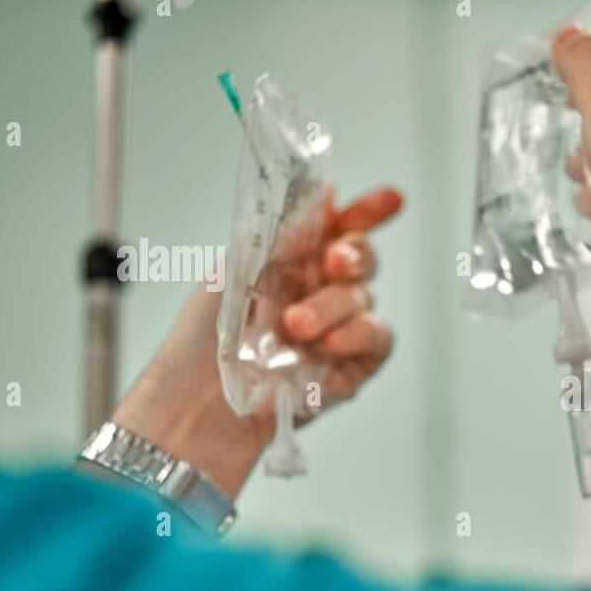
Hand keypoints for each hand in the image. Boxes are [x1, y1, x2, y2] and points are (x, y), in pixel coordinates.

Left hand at [112, 187, 402, 497]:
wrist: (199, 400)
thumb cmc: (206, 338)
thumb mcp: (237, 269)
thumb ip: (284, 231)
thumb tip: (321, 190)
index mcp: (296, 262)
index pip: (341, 227)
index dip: (369, 211)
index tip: (391, 200)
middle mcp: (323, 292)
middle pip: (362, 259)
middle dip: (354, 254)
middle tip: (334, 262)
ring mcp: (341, 329)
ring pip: (363, 300)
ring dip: (332, 307)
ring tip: (296, 326)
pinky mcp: (354, 366)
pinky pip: (376, 340)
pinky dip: (355, 338)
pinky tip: (328, 347)